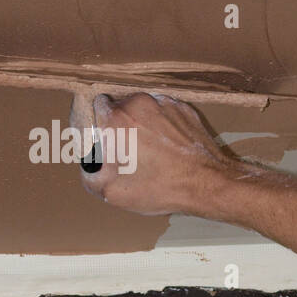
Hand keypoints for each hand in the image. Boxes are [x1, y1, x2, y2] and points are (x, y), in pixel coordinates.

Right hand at [74, 91, 238, 215]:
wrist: (207, 183)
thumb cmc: (160, 188)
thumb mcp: (113, 193)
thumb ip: (91, 177)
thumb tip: (89, 168)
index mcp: (117, 120)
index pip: (94, 105)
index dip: (95, 122)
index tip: (100, 137)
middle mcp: (139, 104)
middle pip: (119, 106)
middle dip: (118, 124)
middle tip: (125, 149)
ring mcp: (164, 103)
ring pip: (142, 107)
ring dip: (140, 123)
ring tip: (149, 149)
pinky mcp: (183, 108)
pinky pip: (163, 111)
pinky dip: (161, 124)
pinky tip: (167, 146)